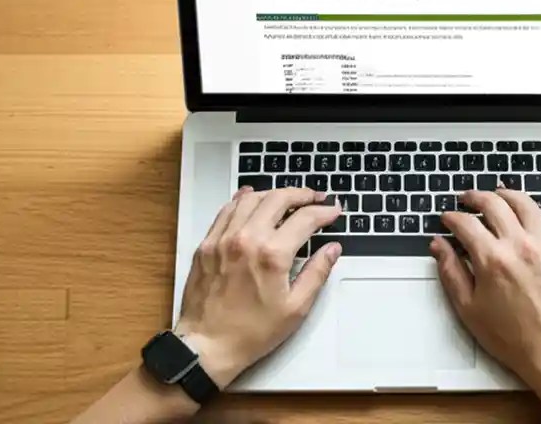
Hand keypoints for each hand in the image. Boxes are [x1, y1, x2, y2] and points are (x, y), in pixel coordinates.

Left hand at [174, 186, 342, 385]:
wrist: (208, 346)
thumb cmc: (251, 332)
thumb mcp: (296, 308)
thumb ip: (317, 272)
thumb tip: (332, 249)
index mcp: (271, 255)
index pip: (305, 219)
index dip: (324, 212)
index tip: (333, 211)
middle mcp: (246, 239)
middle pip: (278, 198)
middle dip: (302, 194)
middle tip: (315, 198)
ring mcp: (223, 239)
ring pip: (251, 199)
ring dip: (273, 194)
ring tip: (288, 197)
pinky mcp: (207, 244)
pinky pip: (226, 211)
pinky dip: (242, 200)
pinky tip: (252, 198)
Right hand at [429, 187, 540, 386]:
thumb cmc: (512, 337)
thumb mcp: (469, 309)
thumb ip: (451, 272)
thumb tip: (439, 246)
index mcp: (492, 260)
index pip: (466, 224)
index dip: (452, 217)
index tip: (447, 218)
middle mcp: (519, 245)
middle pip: (494, 204)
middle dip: (475, 197)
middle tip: (467, 198)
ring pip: (525, 204)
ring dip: (507, 194)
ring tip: (497, 193)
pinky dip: (535, 210)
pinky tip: (528, 212)